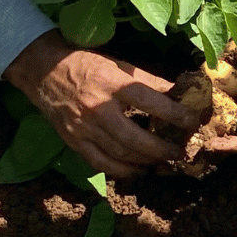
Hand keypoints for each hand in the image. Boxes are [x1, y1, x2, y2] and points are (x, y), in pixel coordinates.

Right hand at [4, 31, 200, 176]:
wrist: (43, 70)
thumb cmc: (87, 64)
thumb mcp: (119, 65)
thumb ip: (148, 81)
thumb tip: (178, 93)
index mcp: (112, 84)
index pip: (150, 101)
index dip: (175, 113)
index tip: (193, 121)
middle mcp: (98, 108)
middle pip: (135, 138)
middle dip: (161, 149)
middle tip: (178, 151)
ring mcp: (84, 128)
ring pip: (120, 154)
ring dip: (145, 162)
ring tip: (162, 161)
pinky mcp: (74, 141)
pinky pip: (101, 164)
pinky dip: (122, 171)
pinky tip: (137, 171)